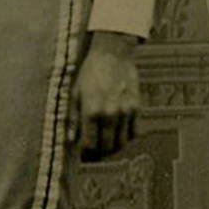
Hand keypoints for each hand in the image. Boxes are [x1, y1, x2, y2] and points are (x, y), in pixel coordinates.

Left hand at [69, 30, 141, 159]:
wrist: (113, 54)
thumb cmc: (91, 71)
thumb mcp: (75, 93)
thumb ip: (74, 118)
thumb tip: (72, 138)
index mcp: (91, 111)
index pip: (90, 144)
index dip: (85, 153)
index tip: (83, 154)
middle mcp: (110, 114)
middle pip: (106, 147)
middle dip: (99, 154)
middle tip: (94, 154)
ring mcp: (125, 112)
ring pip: (121, 142)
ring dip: (113, 148)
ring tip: (105, 146)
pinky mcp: (136, 108)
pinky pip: (135, 132)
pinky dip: (127, 138)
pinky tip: (119, 135)